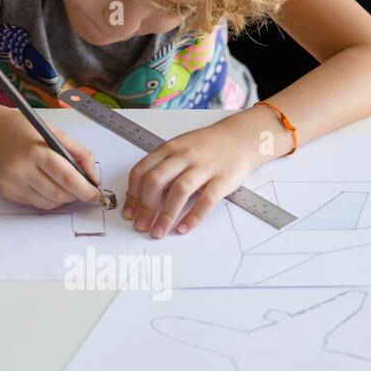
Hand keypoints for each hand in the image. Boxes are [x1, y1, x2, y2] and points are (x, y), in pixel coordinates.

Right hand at [0, 108, 103, 209]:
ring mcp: (12, 183)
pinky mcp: (7, 192)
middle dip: (76, 195)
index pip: (66, 177)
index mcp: (35, 151)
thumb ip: (79, 153)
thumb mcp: (55, 132)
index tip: (95, 194)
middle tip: (84, 190)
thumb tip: (93, 178)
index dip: (84, 189)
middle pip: (58, 194)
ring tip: (65, 185)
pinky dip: (48, 198)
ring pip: (49, 203)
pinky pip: (36, 203)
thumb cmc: (24, 130)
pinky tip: (47, 185)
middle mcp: (21, 169)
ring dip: (63, 198)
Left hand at [123, 114, 274, 235]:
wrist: (240, 138)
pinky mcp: (222, 179)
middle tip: (141, 226)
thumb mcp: (180, 148)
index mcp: (169, 148)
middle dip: (145, 207)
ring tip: (158, 232)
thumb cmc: (207, 147)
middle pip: (156, 181)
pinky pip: (206, 200)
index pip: (141, 171)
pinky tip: (184, 228)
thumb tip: (141, 196)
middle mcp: (184, 156)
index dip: (132, 195)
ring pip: (179, 191)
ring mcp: (204, 167)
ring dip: (166, 215)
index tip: (129, 214)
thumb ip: (162, 167)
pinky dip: (193, 216)